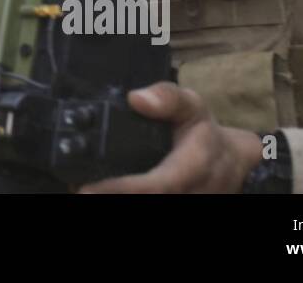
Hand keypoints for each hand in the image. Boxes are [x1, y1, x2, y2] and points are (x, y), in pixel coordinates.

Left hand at [77, 81, 263, 193]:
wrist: (231, 164)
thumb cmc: (205, 133)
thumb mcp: (193, 106)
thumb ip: (168, 97)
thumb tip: (136, 98)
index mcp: (191, 168)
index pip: (154, 186)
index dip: (119, 189)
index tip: (85, 188)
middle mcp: (185, 194)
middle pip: (142, 201)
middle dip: (106, 196)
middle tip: (72, 186)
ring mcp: (179, 203)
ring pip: (141, 205)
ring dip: (109, 198)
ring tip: (76, 187)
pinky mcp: (169, 204)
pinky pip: (139, 203)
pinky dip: (117, 195)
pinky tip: (94, 190)